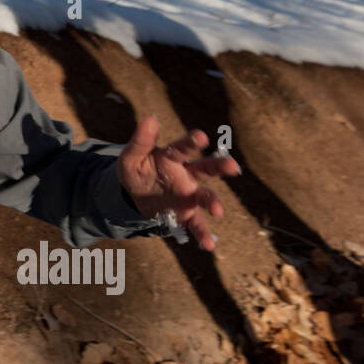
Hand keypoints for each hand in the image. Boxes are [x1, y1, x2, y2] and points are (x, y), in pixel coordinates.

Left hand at [117, 116, 240, 251]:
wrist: (134, 195)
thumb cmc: (137, 171)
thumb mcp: (131, 157)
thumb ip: (141, 141)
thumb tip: (150, 119)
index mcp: (171, 157)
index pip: (182, 148)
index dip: (191, 142)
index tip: (200, 136)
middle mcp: (186, 174)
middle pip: (205, 168)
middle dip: (218, 166)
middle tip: (232, 166)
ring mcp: (188, 194)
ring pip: (205, 196)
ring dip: (213, 202)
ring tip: (218, 211)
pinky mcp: (185, 213)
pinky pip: (196, 224)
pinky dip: (203, 234)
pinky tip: (209, 245)